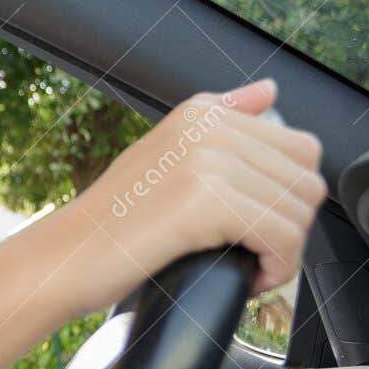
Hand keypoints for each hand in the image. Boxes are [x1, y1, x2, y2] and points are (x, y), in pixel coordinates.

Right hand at [60, 78, 326, 312]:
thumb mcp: (164, 154)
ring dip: (284, 254)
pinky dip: (276, 269)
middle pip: (307, 181)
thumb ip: (220, 117)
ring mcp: (205, 162)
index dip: (288, 199)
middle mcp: (207, 128)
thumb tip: (269, 90)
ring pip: (298, 212)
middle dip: (291, 227)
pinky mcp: (204, 203)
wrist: (62, 260)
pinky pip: (280, 237)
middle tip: (255, 254)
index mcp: (202, 114)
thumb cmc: (110, 223)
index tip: (257, 228)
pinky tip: (249, 278)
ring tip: (247, 267)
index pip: (300, 149)